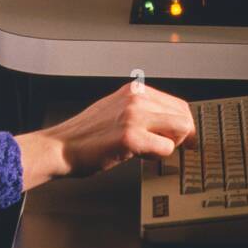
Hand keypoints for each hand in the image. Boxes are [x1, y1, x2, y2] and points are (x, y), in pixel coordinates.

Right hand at [15, 82, 195, 189]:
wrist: (60, 147)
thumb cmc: (86, 135)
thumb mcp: (116, 109)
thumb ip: (141, 111)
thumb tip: (169, 123)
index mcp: (134, 90)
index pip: (177, 104)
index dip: (184, 124)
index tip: (186, 138)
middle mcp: (137, 98)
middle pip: (183, 115)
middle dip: (182, 135)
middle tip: (172, 149)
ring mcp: (134, 116)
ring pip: (181, 129)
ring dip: (169, 144)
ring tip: (148, 150)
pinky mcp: (130, 137)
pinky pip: (165, 148)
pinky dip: (157, 156)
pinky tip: (140, 155)